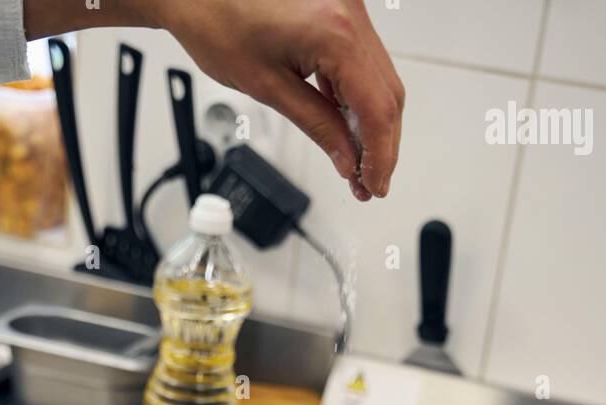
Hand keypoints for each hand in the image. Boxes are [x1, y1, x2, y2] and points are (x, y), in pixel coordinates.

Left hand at [24, 0, 403, 199]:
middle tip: (368, 184)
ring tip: (356, 163)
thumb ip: (317, 126)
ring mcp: (349, 8)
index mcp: (335, 33)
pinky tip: (346, 127)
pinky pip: (363, 61)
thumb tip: (347, 160)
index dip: (380, 155)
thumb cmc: (218, 23)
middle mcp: (351, 14)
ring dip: (373, 124)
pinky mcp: (341, 9)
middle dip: (382, 144)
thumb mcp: (268, 88)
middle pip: (388, 94)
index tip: (374, 186)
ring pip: (381, 79)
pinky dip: (359, 97)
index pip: (377, 108)